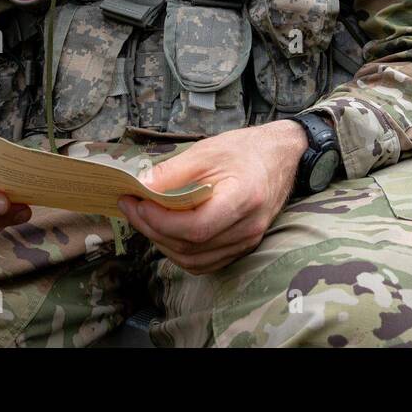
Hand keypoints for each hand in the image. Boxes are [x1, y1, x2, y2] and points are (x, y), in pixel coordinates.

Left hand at [117, 120, 307, 275]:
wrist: (279, 156)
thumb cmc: (245, 149)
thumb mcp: (207, 150)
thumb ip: (173, 171)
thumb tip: (140, 187)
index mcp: (244, 198)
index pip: (196, 228)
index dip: (161, 221)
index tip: (137, 202)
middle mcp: (249, 227)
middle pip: (191, 247)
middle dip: (153, 230)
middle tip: (132, 207)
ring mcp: (248, 240)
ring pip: (194, 260)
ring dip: (163, 243)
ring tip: (146, 219)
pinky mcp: (243, 246)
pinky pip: (205, 262)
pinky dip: (180, 252)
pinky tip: (167, 232)